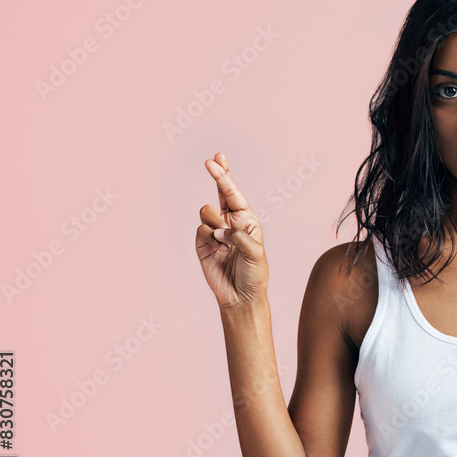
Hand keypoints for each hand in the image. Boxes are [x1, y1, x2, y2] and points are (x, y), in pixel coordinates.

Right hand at [195, 152, 268, 309]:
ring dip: (216, 224)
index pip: (234, 193)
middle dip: (217, 175)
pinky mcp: (202, 244)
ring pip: (207, 212)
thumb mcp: (255, 253)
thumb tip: (219, 229)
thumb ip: (239, 237)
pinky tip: (219, 250)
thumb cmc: (254, 274)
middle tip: (210, 162)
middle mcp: (230, 222)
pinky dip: (209, 238)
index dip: (225, 176)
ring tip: (225, 243)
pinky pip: (200, 230)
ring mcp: (214, 232)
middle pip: (220, 192)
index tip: (216, 159)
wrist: (241, 296)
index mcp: (246, 220)